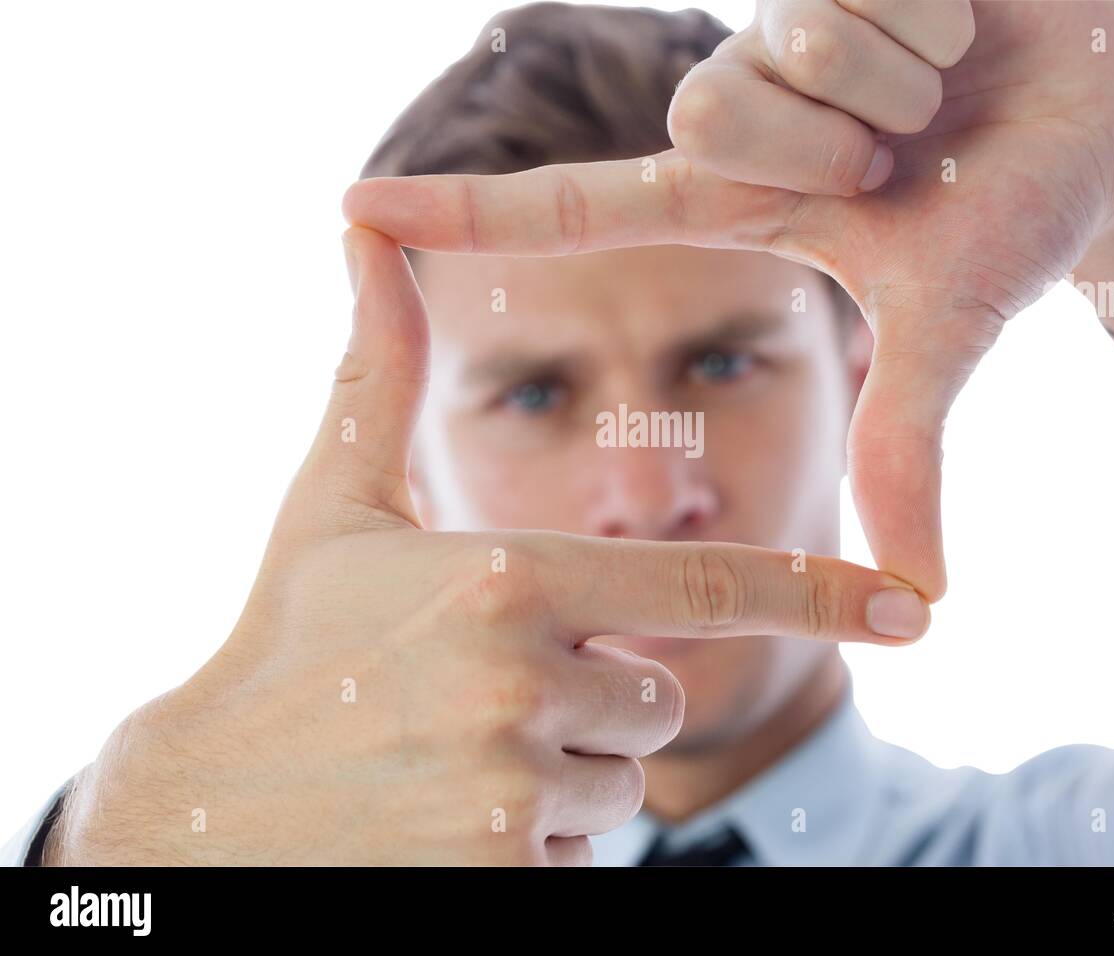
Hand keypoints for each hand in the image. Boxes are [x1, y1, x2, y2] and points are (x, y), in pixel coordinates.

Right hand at [46, 227, 923, 865]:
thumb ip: (379, 374)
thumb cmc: (283, 636)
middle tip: (477, 693)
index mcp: (505, 574)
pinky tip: (443, 817)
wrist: (201, 801)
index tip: (909, 605)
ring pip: (617, 781)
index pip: (705, 585)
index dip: (818, 591)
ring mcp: (510, 789)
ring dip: (558, 772)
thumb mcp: (335, 503)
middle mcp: (520, 679)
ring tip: (446, 756)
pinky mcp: (498, 876)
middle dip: (593, 694)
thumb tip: (363, 237)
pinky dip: (534, 839)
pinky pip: (580, 854)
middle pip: (653, 697)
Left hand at [341, 0, 1113, 600]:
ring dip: (897, 90)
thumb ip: (905, 448)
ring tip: (937, 99)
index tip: (355, 212)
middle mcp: (739, 112)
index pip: (575, 207)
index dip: (468, 216)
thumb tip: (923, 598)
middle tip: (901, 160)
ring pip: (788, 46)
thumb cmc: (1011, 221)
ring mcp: (781, 30)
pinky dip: (935, 21)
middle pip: (709, 113)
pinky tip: (961, 28)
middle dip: (834, 147)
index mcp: (736, 201)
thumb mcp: (943, 333)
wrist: (1103, 126)